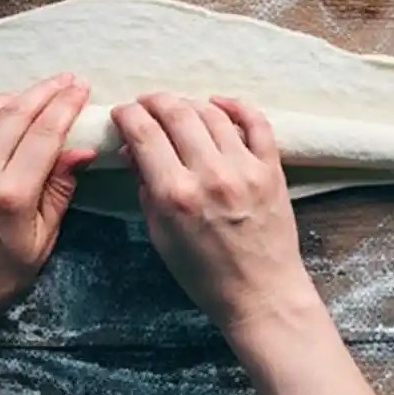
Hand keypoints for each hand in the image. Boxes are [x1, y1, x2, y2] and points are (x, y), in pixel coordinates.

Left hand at [0, 73, 93, 335]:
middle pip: (14, 116)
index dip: (65, 105)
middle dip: (44, 93)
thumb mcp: (42, 239)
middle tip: (64, 80)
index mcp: (11, 197)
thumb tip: (82, 150)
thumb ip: (59, 190)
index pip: (45, 134)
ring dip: (8, 98)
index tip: (81, 88)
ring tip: (30, 95)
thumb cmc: (0, 276)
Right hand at [111, 94, 376, 394]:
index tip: (122, 112)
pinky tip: (218, 103)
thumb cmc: (204, 273)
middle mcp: (210, 175)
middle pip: (176, 114)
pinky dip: (236, 105)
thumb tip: (133, 149)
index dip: (128, 114)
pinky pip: (256, 122)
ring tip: (176, 107)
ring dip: (188, 103)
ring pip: (212, 113)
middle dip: (154, 101)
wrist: (260, 292)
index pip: (144, 133)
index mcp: (175, 195)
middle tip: (145, 103)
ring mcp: (245, 169)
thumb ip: (145, 187)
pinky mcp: (271, 169)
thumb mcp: (160, 235)